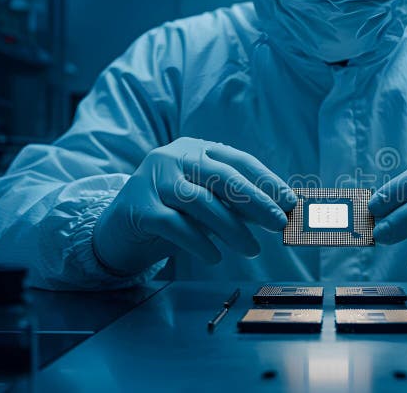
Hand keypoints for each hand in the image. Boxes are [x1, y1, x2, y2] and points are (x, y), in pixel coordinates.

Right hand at [93, 138, 296, 274]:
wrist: (116, 230)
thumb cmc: (170, 213)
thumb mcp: (204, 203)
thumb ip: (234, 203)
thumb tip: (278, 214)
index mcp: (194, 149)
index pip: (238, 160)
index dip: (267, 181)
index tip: (290, 202)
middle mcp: (173, 158)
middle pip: (222, 177)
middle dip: (256, 202)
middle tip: (279, 224)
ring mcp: (153, 180)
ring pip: (201, 201)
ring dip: (232, 228)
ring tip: (252, 249)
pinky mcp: (139, 208)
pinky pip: (175, 225)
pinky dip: (200, 242)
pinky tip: (215, 256)